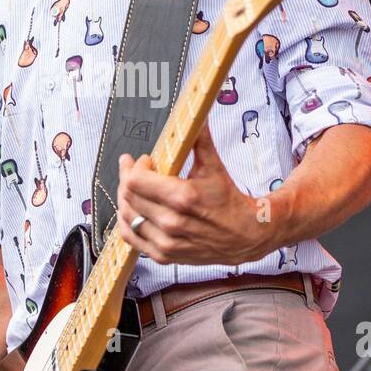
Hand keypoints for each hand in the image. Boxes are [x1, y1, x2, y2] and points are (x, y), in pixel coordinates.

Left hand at [116, 119, 281, 265]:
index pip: (136, 180)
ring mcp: (166, 242)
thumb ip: (199, 139)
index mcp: (183, 197)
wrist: (245, 235)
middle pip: (128, 196)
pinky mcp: (164, 255)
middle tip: (135, 169)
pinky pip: (131, 238)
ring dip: (126, 198)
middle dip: (127, 177)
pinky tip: (134, 210)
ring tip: (134, 188)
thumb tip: (195, 114)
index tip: (143, 160)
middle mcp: (172, 222)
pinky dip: (128, 222)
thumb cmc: (228, 200)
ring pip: (127, 216)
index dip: (134, 167)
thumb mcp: (214, 166)